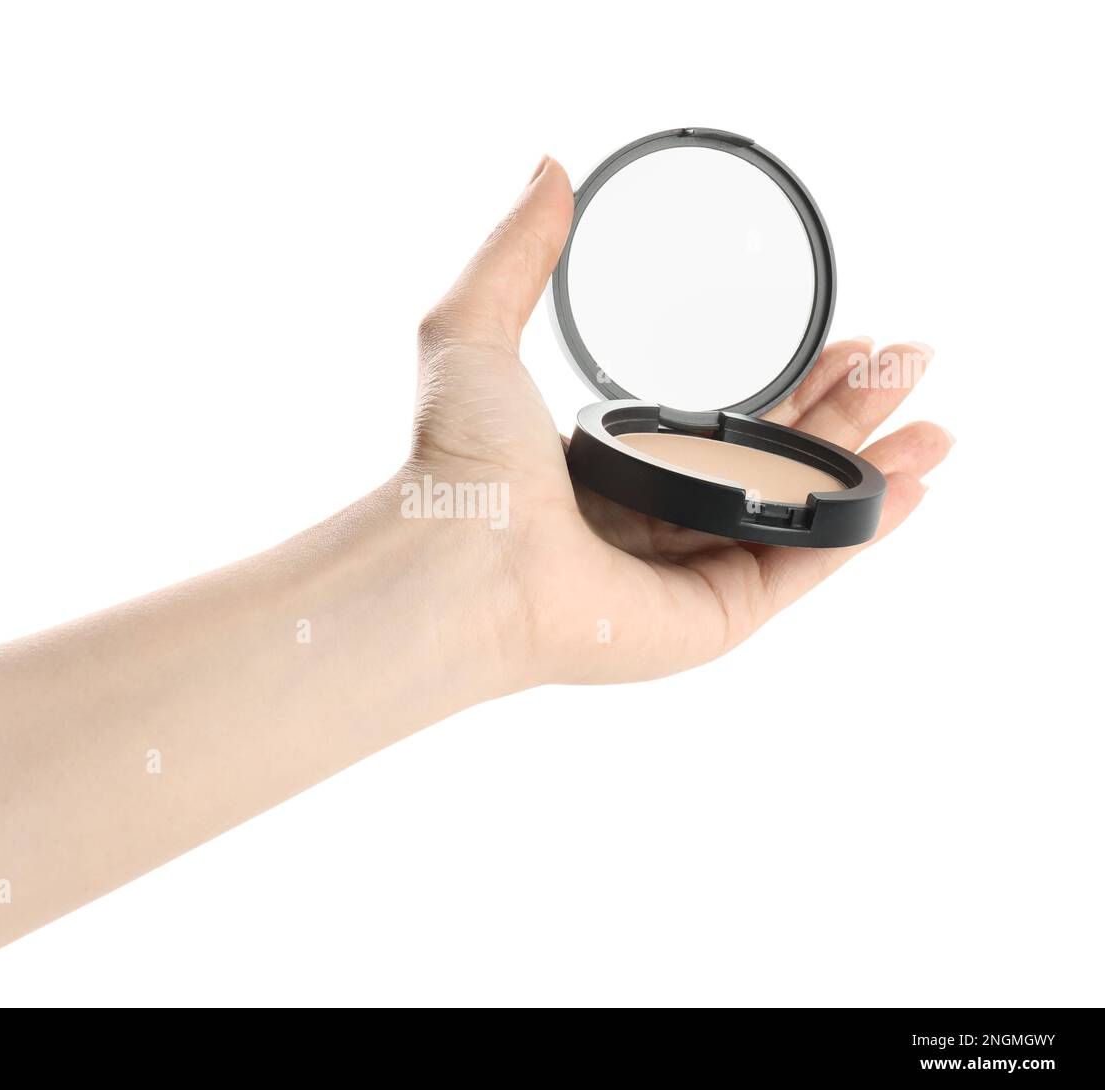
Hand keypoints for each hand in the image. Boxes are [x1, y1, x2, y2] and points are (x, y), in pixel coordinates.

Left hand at [407, 156, 953, 685]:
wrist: (459, 562)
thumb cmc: (458, 463)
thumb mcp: (476, 326)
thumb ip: (517, 250)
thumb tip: (549, 168)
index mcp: (606, 467)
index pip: (720, 422)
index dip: (790, 385)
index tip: (844, 344)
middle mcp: (651, 521)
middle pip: (773, 462)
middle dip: (849, 415)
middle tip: (907, 364)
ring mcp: (686, 572)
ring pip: (800, 514)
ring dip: (872, 468)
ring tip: (934, 421)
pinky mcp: (714, 617)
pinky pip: (804, 568)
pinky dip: (862, 532)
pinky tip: (912, 488)